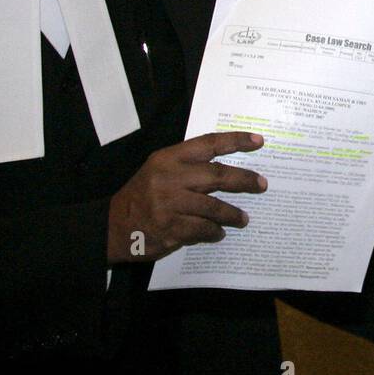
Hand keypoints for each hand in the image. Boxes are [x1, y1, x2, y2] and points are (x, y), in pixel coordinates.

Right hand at [107, 131, 266, 262]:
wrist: (112, 226)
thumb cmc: (141, 195)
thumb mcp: (158, 169)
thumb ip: (187, 165)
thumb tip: (226, 168)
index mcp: (168, 159)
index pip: (208, 144)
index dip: (235, 141)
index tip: (258, 141)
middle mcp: (170, 178)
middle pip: (217, 176)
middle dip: (244, 180)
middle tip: (262, 184)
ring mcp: (170, 205)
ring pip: (213, 207)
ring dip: (232, 214)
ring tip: (243, 219)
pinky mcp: (171, 229)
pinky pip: (202, 230)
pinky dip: (214, 232)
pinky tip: (219, 233)